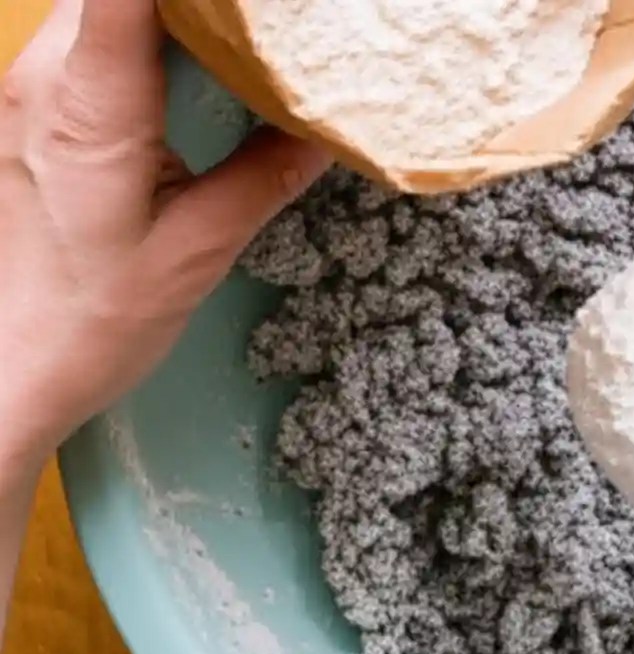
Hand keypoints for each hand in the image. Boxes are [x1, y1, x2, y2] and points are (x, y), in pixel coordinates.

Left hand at [0, 0, 329, 468]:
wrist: (14, 364)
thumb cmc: (93, 320)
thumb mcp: (201, 249)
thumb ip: (267, 175)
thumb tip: (327, 128)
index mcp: (88, 108)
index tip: (254, 5)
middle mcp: (43, 80)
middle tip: (266, 22)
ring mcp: (26, 88)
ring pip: (101, 7)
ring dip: (172, 10)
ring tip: (244, 30)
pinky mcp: (30, 105)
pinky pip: (90, 35)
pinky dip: (147, 30)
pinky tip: (196, 58)